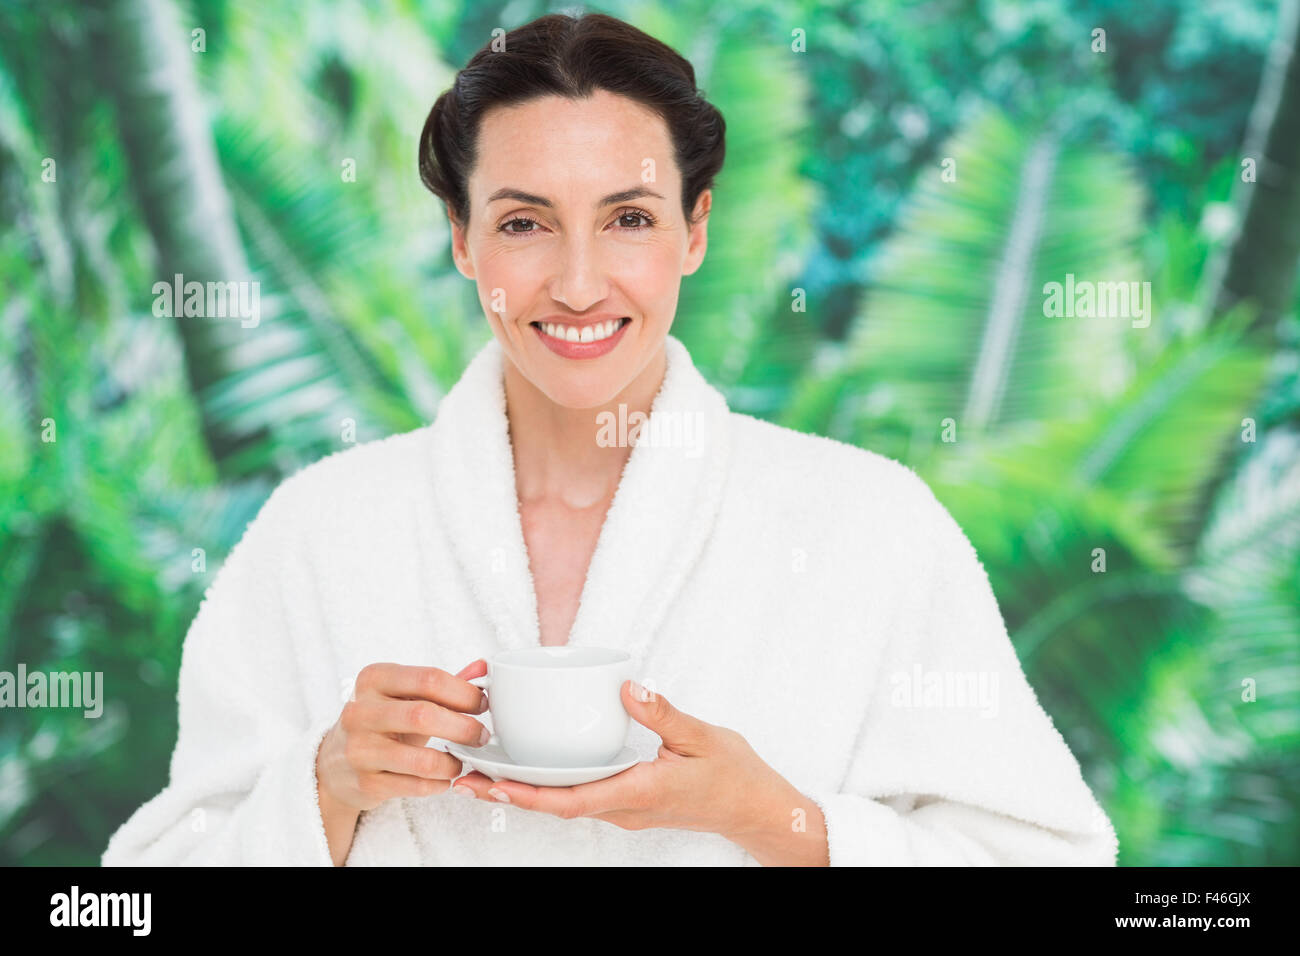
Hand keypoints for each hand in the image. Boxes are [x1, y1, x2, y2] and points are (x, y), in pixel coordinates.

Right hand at [315, 660, 488, 863]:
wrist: (334, 764)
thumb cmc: (381, 723)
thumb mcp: (404, 696)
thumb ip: (443, 684)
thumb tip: (483, 667)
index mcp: (374, 679)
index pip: (429, 679)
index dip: (464, 693)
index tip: (482, 705)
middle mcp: (360, 711)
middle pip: (425, 715)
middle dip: (463, 727)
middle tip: (481, 736)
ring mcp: (359, 749)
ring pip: (421, 759)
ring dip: (451, 762)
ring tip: (461, 761)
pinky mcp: (365, 782)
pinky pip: (414, 786)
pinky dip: (438, 783)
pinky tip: (443, 778)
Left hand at [453, 679, 827, 863]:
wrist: (755, 808)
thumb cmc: (734, 775)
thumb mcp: (703, 737)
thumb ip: (665, 713)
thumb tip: (627, 688)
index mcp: (638, 792)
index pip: (572, 801)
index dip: (528, 794)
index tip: (493, 784)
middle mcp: (624, 806)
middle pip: (555, 804)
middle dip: (509, 792)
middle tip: (465, 776)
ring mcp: (624, 807)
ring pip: (564, 802)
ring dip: (524, 789)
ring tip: (484, 771)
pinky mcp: (627, 800)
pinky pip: (580, 795)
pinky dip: (550, 783)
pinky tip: (534, 763)